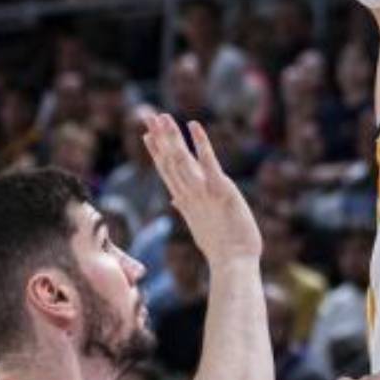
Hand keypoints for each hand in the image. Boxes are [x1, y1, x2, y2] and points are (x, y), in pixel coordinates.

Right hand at [140, 111, 260, 263]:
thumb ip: (186, 208)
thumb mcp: (201, 225)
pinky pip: (208, 162)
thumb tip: (175, 200)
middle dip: (160, 138)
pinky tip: (194, 126)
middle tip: (148, 116)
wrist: (233, 263)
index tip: (147, 135)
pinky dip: (201, 143)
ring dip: (172, 137)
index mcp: (186, 200)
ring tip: (162, 116)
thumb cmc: (222, 247)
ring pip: (182, 159)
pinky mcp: (220, 189)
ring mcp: (203, 191)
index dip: (157, 152)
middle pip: (170, 161)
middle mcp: (190, 193)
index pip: (167, 171)